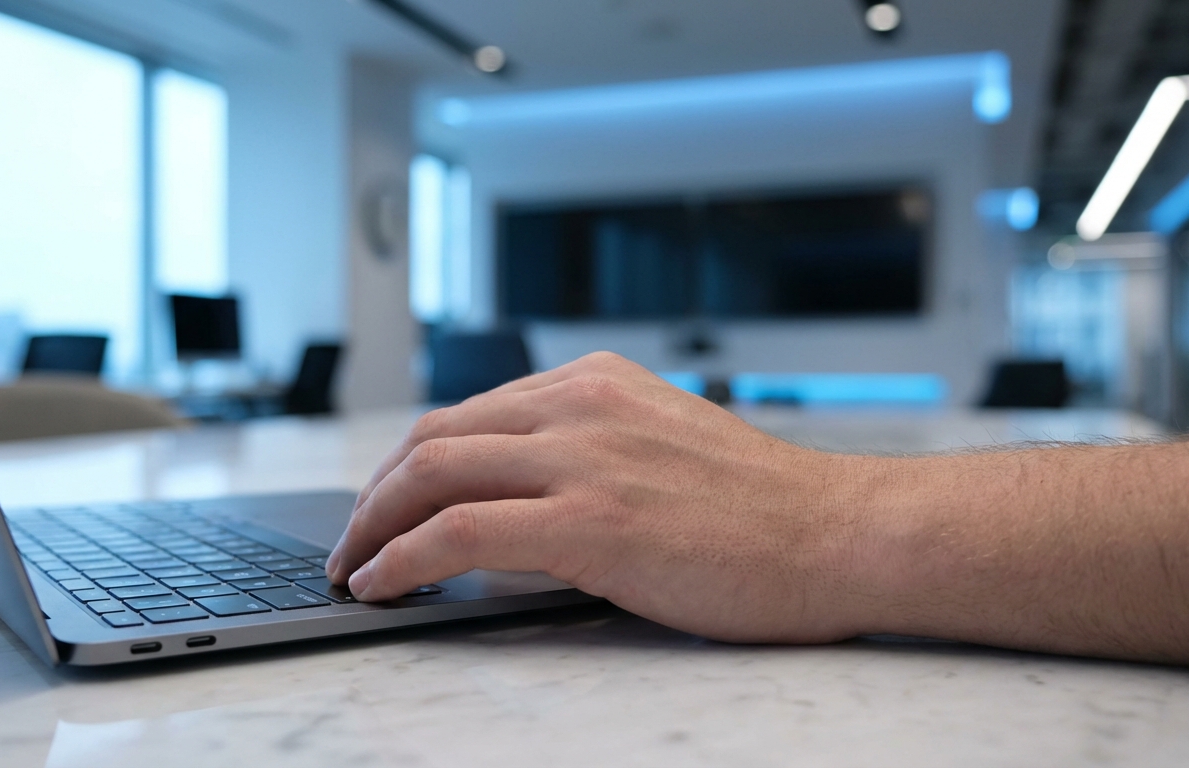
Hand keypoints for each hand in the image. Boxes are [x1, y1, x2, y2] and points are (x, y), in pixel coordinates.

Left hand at [326, 352, 872, 642]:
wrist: (838, 535)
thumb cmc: (761, 509)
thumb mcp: (663, 445)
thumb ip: (592, 449)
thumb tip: (518, 493)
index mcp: (596, 383)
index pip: (469, 414)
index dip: (408, 464)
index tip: (384, 504)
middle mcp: (581, 405)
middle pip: (434, 437)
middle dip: (373, 493)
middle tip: (350, 540)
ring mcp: (584, 457)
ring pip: (434, 474)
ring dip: (372, 525)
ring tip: (352, 568)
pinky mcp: (592, 519)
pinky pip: (462, 530)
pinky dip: (404, 557)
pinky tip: (382, 584)